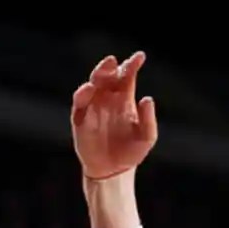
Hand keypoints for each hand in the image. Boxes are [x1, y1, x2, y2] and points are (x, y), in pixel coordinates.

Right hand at [71, 52, 156, 180]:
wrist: (113, 171)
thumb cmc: (132, 151)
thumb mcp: (147, 137)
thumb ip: (148, 119)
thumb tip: (147, 99)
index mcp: (125, 99)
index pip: (128, 77)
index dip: (132, 65)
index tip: (140, 56)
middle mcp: (108, 99)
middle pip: (108, 77)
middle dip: (110, 67)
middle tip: (115, 61)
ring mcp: (93, 108)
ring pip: (93, 85)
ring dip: (97, 76)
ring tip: (104, 69)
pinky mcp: (81, 119)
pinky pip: (80, 104)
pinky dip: (83, 94)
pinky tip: (89, 88)